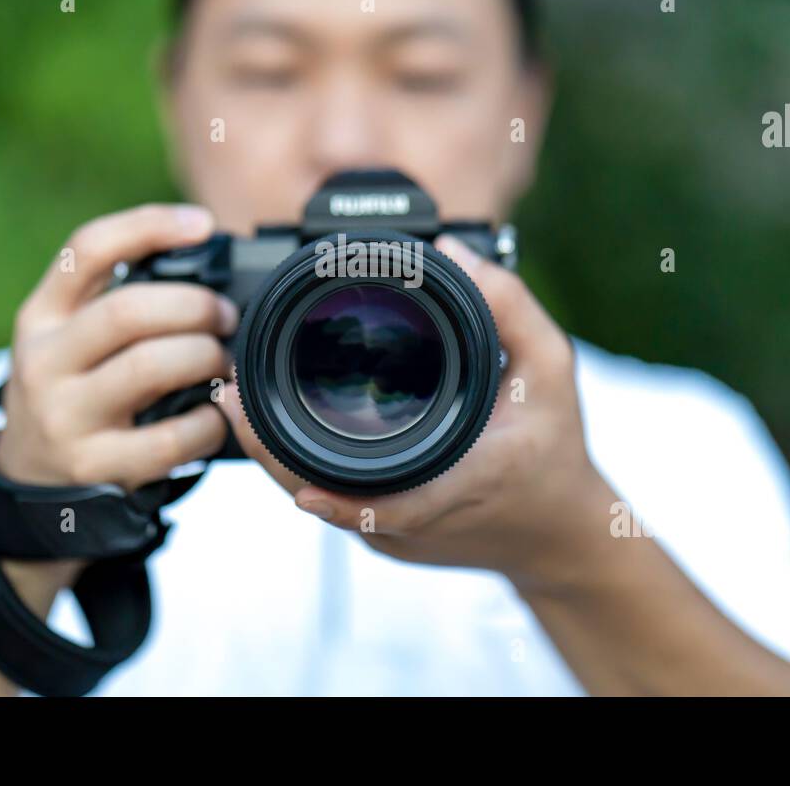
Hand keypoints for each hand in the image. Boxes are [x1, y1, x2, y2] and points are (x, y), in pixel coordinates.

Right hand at [0, 204, 238, 588]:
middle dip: (194, 306)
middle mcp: (44, 361)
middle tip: (226, 317)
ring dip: (205, 357)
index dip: (148, 226)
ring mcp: (65, 415)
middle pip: (127, 311)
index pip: (87, 250)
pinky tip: (215, 416)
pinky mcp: (94, 465)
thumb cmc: (73, 390)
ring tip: (224, 364)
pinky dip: (208, 422)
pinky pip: (169, 437)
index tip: (202, 224)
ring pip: (149, 367)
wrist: (30, 479)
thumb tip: (211, 259)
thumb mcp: (71, 338)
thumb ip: (120, 300)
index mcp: (42, 315)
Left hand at [219, 234, 602, 591]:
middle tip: (230, 399)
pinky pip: (335, 501)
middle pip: (332, 501)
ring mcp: (399, 536)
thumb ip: (511, 306)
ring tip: (236, 403)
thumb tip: (454, 251)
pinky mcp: (389, 538)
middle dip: (273, 455)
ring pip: (324, 502)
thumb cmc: (554, 446)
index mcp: (463, 482)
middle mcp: (422, 518)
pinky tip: (274, 427)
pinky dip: (302, 466)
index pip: (393, 504)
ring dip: (276, 458)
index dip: (340, 498)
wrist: (560, 531)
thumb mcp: (551, 367)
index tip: (297, 483)